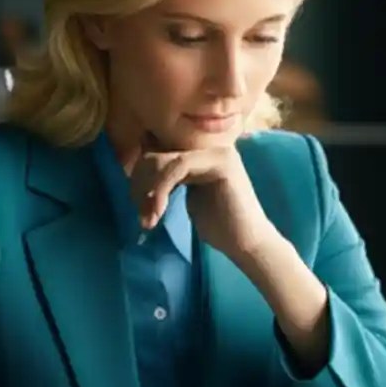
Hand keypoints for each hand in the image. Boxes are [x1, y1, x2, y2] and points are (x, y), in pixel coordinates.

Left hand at [130, 142, 276, 260]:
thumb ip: (169, 175)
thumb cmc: (218, 223)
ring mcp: (217, 150)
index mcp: (201, 149)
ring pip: (164, 159)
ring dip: (147, 191)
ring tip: (148, 218)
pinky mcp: (220, 162)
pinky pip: (177, 167)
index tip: (138, 202)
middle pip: (156, 151)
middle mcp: (210, 143)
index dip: (140, 173)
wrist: (247, 243)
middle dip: (140, 184)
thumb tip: (141, 157)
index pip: (157, 145)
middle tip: (142, 214)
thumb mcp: (185, 192)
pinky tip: (158, 214)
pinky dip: (160, 191)